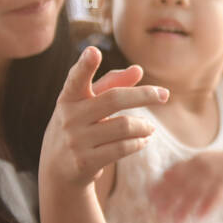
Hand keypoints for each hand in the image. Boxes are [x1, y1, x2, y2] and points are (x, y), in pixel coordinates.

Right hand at [40, 47, 168, 192]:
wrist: (58, 171)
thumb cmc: (78, 127)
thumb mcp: (87, 105)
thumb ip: (111, 85)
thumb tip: (138, 70)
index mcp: (68, 98)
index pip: (76, 79)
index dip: (85, 65)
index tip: (94, 51)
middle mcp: (69, 117)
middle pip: (114, 99)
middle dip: (145, 95)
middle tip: (164, 95)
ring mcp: (75, 141)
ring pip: (124, 126)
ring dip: (144, 126)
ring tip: (150, 127)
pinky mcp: (85, 162)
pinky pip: (123, 148)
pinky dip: (139, 142)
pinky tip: (143, 140)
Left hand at [148, 148, 222, 222]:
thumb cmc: (219, 164)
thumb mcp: (200, 161)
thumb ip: (183, 168)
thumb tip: (164, 175)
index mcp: (194, 163)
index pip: (174, 175)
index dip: (162, 187)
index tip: (151, 198)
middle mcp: (202, 169)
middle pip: (183, 186)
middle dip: (170, 200)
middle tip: (159, 213)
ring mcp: (215, 178)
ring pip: (197, 194)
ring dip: (186, 208)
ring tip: (176, 221)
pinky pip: (215, 198)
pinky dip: (207, 207)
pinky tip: (199, 217)